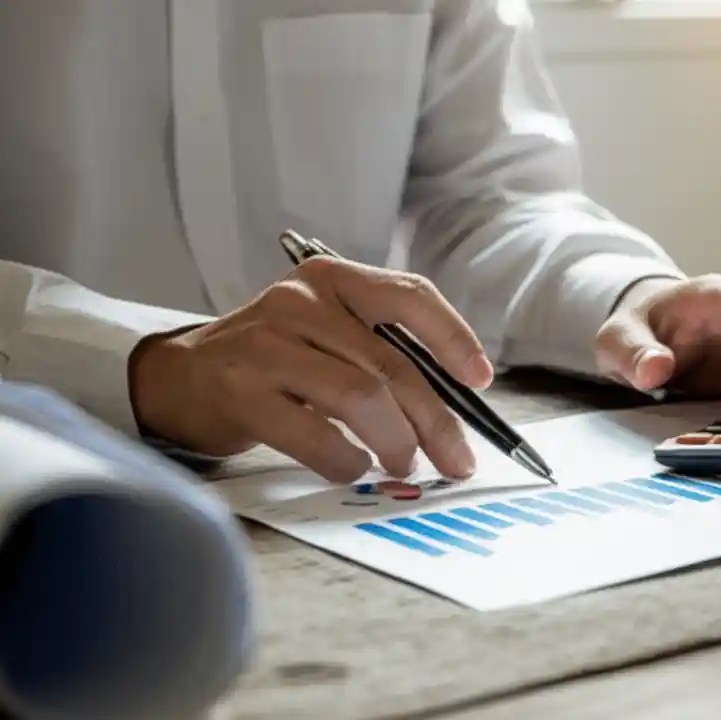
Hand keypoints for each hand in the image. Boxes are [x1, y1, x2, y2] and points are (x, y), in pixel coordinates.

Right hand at [128, 257, 492, 482]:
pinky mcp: (240, 392)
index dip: (454, 338)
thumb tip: (455, 405)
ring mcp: (266, 345)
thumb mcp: (328, 332)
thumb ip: (383, 351)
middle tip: (456, 459)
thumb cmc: (275, 359)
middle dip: (436, 420)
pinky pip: (316, 436)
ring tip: (402, 464)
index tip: (481, 380)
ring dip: (395, 442)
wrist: (182, 377)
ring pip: (361, 398)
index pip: (410, 296)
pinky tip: (352, 466)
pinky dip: (346, 460)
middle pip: (392, 363)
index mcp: (332, 278)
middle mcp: (299, 302)